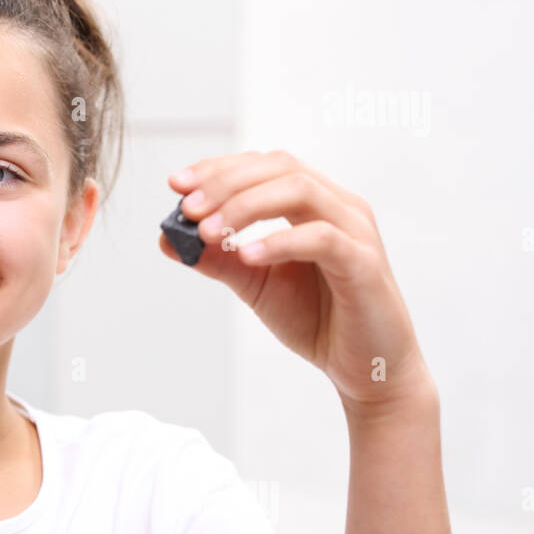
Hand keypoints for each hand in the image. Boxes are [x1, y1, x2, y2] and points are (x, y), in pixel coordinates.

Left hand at [160, 150, 434, 411]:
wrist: (363, 368)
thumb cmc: (317, 318)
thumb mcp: (255, 284)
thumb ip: (217, 259)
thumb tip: (167, 238)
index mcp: (314, 203)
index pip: (264, 165)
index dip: (219, 168)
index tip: (177, 183)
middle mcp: (338, 206)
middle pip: (280, 167)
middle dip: (226, 182)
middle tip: (188, 208)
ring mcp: (355, 231)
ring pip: (300, 190)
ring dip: (246, 206)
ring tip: (209, 231)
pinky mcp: (365, 264)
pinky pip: (322, 238)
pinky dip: (280, 242)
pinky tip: (247, 255)